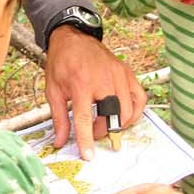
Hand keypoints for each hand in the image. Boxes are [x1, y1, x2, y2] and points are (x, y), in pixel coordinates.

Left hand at [45, 27, 146, 159]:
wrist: (73, 37)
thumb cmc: (61, 63)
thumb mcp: (53, 90)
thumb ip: (59, 118)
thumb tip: (59, 142)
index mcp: (80, 84)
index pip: (85, 119)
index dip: (87, 140)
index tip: (89, 156)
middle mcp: (103, 79)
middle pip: (112, 116)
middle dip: (103, 131)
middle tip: (94, 132)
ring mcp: (118, 75)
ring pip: (128, 110)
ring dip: (118, 124)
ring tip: (106, 123)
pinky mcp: (127, 73)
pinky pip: (139, 98)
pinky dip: (135, 111)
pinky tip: (123, 114)